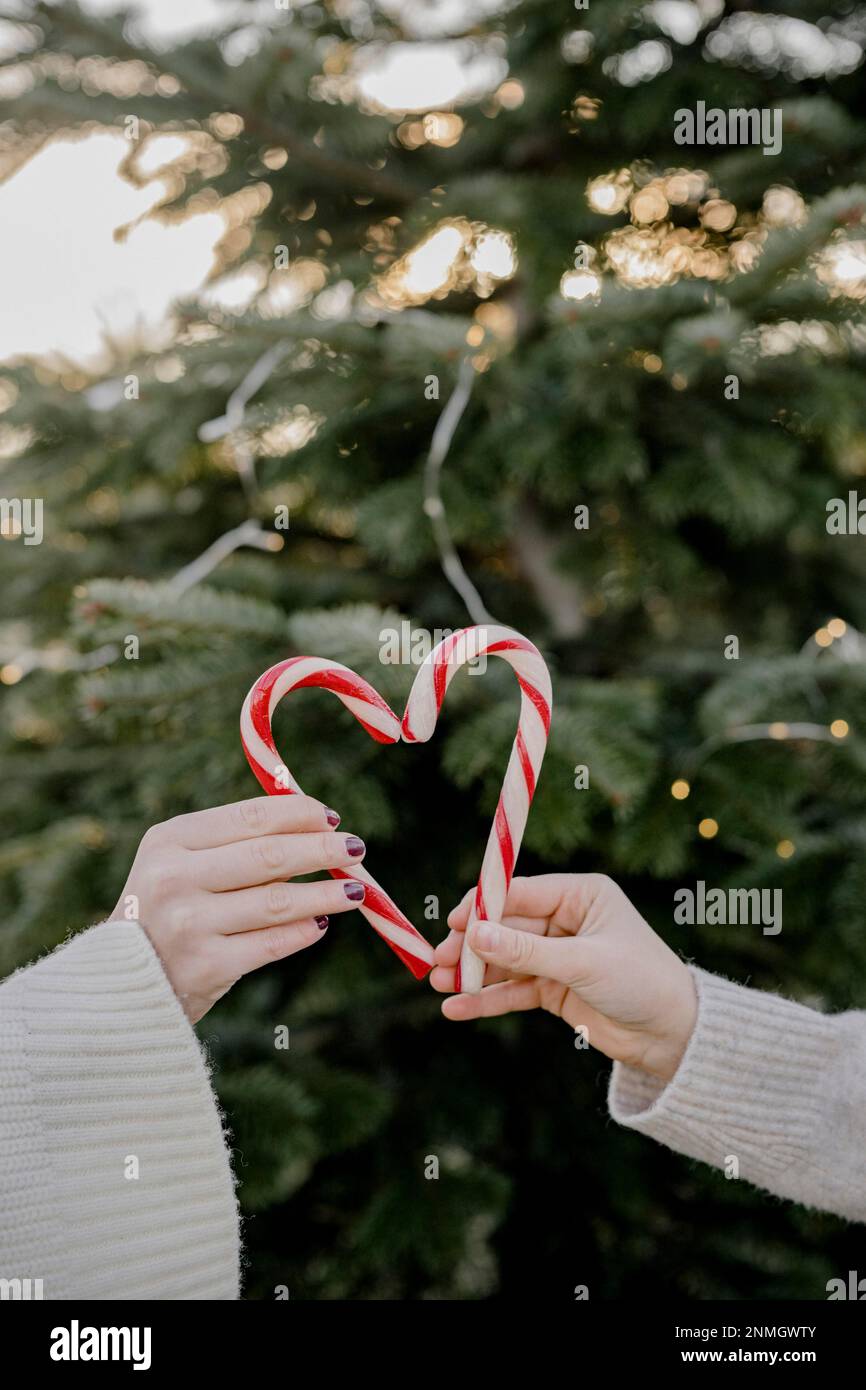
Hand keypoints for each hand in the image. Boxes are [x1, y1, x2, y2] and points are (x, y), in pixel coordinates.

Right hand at [111, 795, 366, 1022]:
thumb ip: (235, 843)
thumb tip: (316, 824)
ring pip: (277, 901)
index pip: (249, 818)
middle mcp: (174, 878)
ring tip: (355, 890)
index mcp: (169, 840)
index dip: (298, 814)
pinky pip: (271, 944)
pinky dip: (303, 931)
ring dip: (325, 893)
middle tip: (356, 847)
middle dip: (322, 849)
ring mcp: (188, 925)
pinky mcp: (206, 967)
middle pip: (269, 856)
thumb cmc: (164, 912)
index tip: (331, 816)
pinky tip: (321, 924)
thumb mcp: (178, 864)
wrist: (117, 983)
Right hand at [431, 873, 696, 1081]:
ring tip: (439, 984)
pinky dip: (487, 999)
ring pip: (506, 960)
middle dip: (473, 945)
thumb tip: (474, 934)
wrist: (673, 1036)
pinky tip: (458, 1008)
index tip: (454, 922)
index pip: (520, 892)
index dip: (484, 906)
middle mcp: (567, 920)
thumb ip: (526, 951)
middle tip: (438, 959)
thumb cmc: (641, 983)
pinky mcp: (554, 988)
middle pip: (506, 927)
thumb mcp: (582, 963)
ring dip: (474, 973)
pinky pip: (513, 990)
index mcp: (582, 895)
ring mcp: (559, 955)